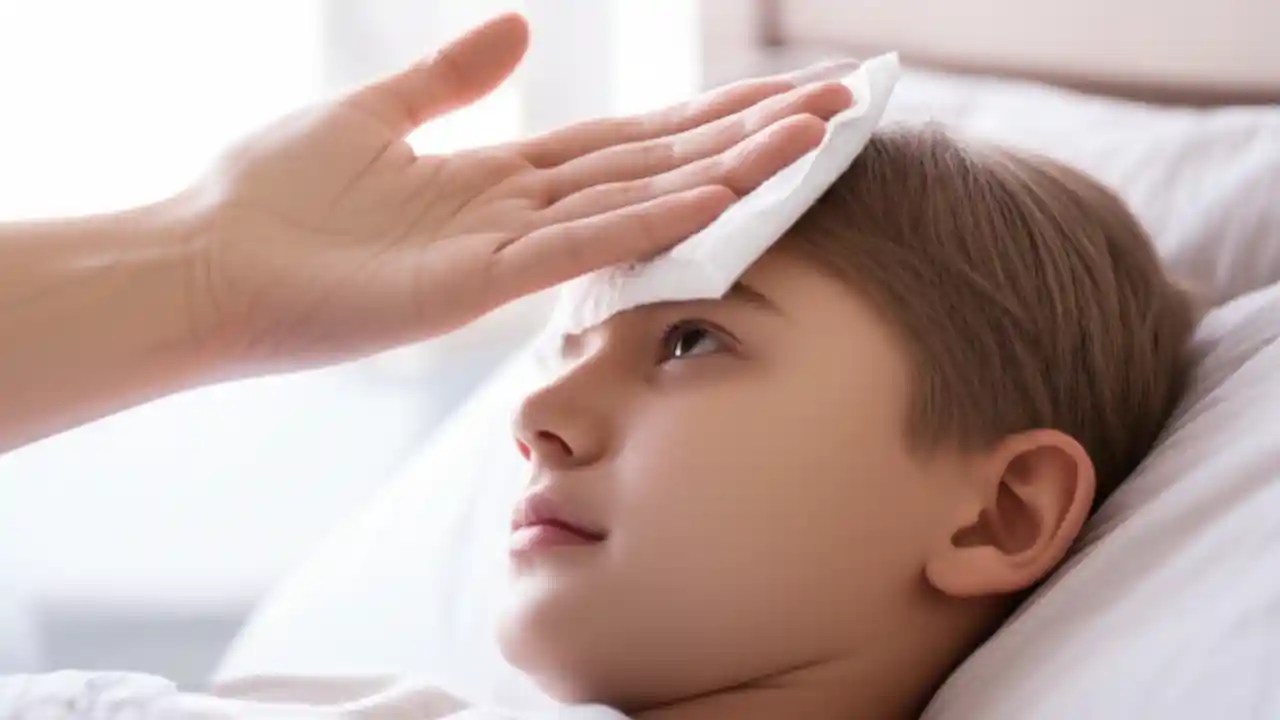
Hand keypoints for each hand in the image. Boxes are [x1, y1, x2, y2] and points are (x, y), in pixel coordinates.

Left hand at [183, 13, 850, 371]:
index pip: (629, 139)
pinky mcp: (476, 282)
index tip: (782, 91)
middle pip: (657, 164)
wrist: (207, 264)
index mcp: (502, 176)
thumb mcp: (375, 111)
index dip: (707, 115)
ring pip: (638, 201)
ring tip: (809, 139)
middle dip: (748, 135)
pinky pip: (579, 246)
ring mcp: (506, 252)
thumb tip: (519, 25)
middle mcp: (522, 214)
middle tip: (840, 105)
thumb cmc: (276, 197)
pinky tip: (712, 192)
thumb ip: (453, 77)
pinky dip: (648, 219)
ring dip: (726, 171)